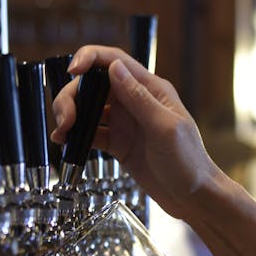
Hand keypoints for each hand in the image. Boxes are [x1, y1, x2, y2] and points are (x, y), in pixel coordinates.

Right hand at [49, 46, 220, 220]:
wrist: (194, 197)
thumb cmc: (189, 162)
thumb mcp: (165, 128)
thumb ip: (139, 99)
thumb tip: (114, 68)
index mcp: (150, 89)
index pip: (115, 61)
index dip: (90, 58)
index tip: (73, 70)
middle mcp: (135, 102)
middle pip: (94, 85)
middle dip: (73, 96)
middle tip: (65, 119)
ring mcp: (125, 123)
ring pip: (89, 109)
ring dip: (71, 116)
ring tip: (61, 134)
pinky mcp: (119, 144)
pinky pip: (92, 133)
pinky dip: (76, 136)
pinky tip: (66, 144)